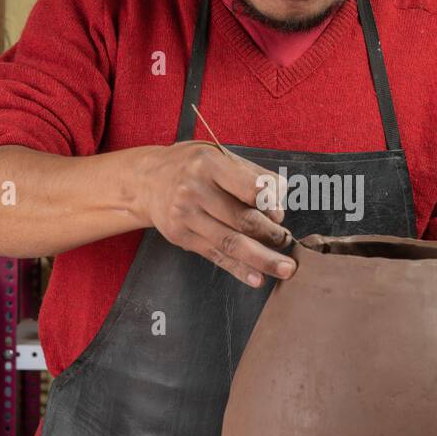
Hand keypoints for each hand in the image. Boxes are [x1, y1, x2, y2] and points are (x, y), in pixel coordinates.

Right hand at [143, 142, 296, 287]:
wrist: (148, 180)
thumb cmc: (193, 167)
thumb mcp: (221, 157)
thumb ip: (253, 176)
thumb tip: (279, 207)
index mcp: (210, 165)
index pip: (250, 188)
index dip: (271, 205)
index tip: (280, 215)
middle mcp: (195, 190)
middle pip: (242, 220)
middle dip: (272, 236)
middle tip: (288, 243)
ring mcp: (186, 216)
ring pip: (231, 243)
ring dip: (262, 259)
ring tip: (285, 269)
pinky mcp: (182, 236)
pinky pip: (216, 256)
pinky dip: (239, 269)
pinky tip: (257, 278)